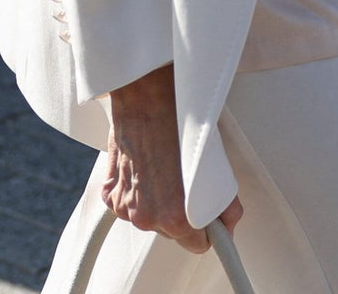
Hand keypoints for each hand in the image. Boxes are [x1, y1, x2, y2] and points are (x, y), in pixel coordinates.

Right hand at [104, 64, 241, 253]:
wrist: (147, 92)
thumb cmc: (180, 117)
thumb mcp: (212, 159)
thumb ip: (219, 197)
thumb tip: (227, 218)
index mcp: (174, 215)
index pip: (200, 244)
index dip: (213, 230)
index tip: (218, 223)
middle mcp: (145, 217)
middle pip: (176, 231)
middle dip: (188, 211)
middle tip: (195, 179)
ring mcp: (124, 206)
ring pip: (153, 217)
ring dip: (165, 199)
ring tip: (172, 166)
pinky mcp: (110, 192)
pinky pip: (132, 202)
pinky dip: (142, 189)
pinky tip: (151, 165)